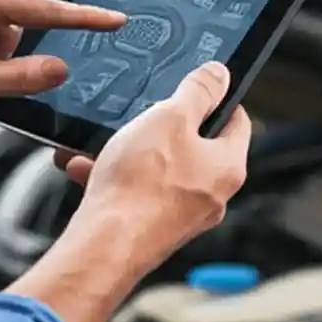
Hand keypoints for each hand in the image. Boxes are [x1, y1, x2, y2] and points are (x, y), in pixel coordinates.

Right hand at [54, 62, 252, 268]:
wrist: (104, 247)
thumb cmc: (141, 185)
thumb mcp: (170, 118)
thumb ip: (197, 92)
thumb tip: (219, 74)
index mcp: (228, 167)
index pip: (237, 122)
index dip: (218, 100)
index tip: (198, 87)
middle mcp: (212, 196)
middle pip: (195, 147)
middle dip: (163, 126)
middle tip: (143, 113)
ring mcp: (182, 217)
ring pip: (158, 170)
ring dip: (129, 152)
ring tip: (102, 141)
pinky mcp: (152, 230)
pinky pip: (135, 194)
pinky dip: (113, 178)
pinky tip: (84, 168)